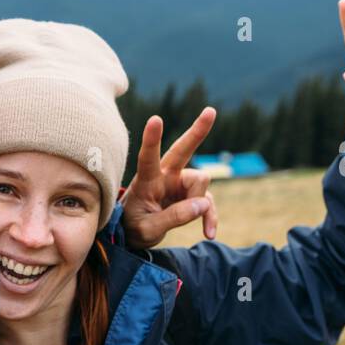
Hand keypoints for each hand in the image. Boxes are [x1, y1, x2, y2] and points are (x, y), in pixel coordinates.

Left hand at [119, 107, 218, 249]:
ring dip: (198, 203)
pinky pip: (207, 203)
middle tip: (211, 111)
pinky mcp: (192, 195)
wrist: (134, 233)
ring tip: (179, 220)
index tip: (155, 119)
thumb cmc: (133, 227)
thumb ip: (173, 218)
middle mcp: (165, 176)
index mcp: (146, 180)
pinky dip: (209, 217)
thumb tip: (203, 205)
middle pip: (182, 150)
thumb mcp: (148, 230)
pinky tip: (208, 233)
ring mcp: (180, 183)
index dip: (152, 139)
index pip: (147, 158)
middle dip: (197, 131)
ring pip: (202, 181)